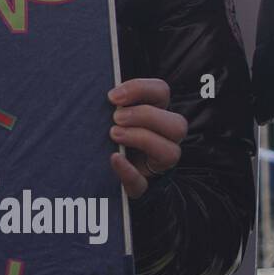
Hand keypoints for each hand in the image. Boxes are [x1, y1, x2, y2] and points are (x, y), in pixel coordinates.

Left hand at [106, 78, 186, 199]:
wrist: (95, 171)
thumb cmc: (102, 132)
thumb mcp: (105, 114)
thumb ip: (108, 104)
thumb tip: (102, 94)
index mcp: (155, 112)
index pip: (162, 91)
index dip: (140, 89)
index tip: (112, 96)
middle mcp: (164, 137)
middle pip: (178, 124)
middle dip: (146, 116)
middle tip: (116, 117)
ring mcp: (156, 164)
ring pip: (171, 153)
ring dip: (142, 139)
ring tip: (113, 134)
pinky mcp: (140, 185)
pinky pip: (141, 183)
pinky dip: (127, 171)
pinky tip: (113, 158)